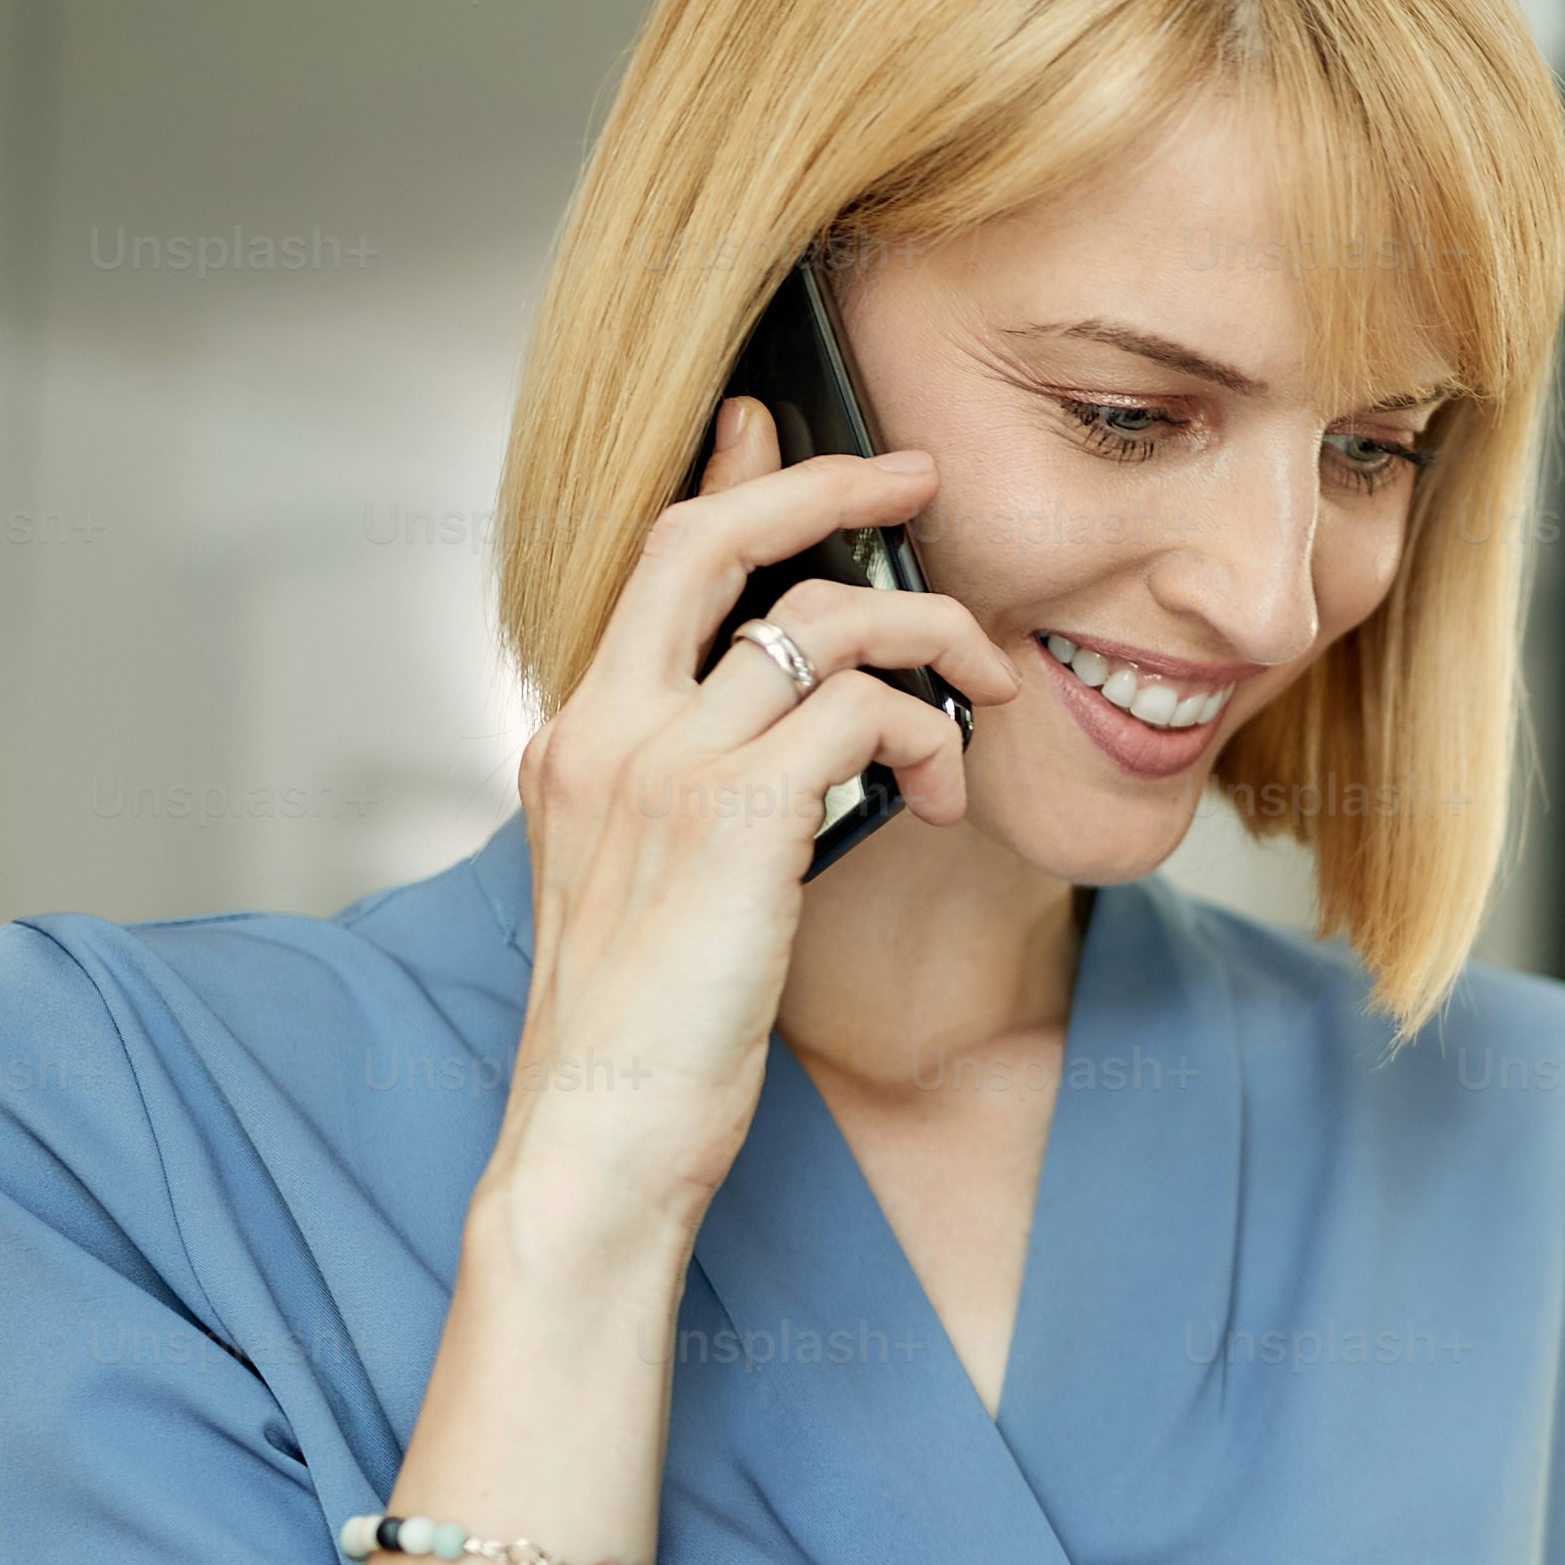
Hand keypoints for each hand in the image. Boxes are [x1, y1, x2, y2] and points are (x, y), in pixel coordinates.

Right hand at [485, 398, 1034, 1256]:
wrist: (598, 1140)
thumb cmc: (644, 1041)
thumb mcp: (659, 893)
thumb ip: (704, 798)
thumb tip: (798, 745)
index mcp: (577, 742)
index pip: (650, 565)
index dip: (723, 481)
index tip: (771, 424)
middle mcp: (605, 732)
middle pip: (708, 537)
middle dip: (826, 482)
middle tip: (919, 481)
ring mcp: (661, 767)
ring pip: (820, 620)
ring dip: (931, 639)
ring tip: (987, 696)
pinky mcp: (735, 817)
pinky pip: (865, 710)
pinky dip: (930, 732)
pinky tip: (945, 795)